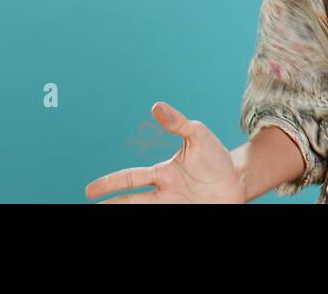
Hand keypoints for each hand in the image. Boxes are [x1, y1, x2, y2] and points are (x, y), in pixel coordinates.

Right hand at [85, 101, 246, 203]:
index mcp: (162, 174)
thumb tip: (156, 106)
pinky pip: (165, 219)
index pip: (129, 178)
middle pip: (131, 202)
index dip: (109, 184)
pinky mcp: (185, 214)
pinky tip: (140, 219)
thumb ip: (178, 123)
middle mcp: (164, 193)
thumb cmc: (215, 159)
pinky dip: (154, 220)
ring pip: (143, 211)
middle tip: (89, 208)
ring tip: (105, 215)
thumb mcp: (199, 137)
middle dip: (111, 205)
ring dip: (126, 212)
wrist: (239, 180)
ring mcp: (175, 206)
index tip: (89, 191)